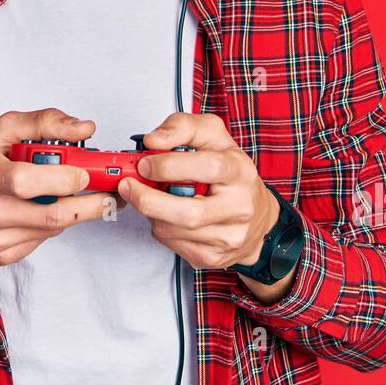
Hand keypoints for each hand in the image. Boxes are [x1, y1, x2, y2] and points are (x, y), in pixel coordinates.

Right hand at [0, 108, 116, 278]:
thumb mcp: (1, 131)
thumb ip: (44, 123)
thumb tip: (85, 129)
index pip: (24, 181)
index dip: (61, 179)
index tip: (85, 173)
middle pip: (49, 215)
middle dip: (89, 204)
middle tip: (111, 194)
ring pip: (51, 229)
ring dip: (73, 212)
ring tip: (79, 195)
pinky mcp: (0, 256)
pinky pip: (42, 241)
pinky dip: (53, 224)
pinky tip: (45, 209)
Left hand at [116, 112, 279, 272]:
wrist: (257, 217)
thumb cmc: (230, 172)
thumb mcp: (212, 136)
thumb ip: (182, 127)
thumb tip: (153, 140)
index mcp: (239, 172)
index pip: (207, 168)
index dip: (170, 166)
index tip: (145, 163)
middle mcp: (239, 207)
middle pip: (188, 213)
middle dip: (149, 199)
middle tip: (128, 186)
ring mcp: (228, 236)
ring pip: (174, 230)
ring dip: (151, 213)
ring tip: (152, 198)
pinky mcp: (215, 257)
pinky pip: (173, 244)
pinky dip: (160, 228)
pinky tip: (166, 215)